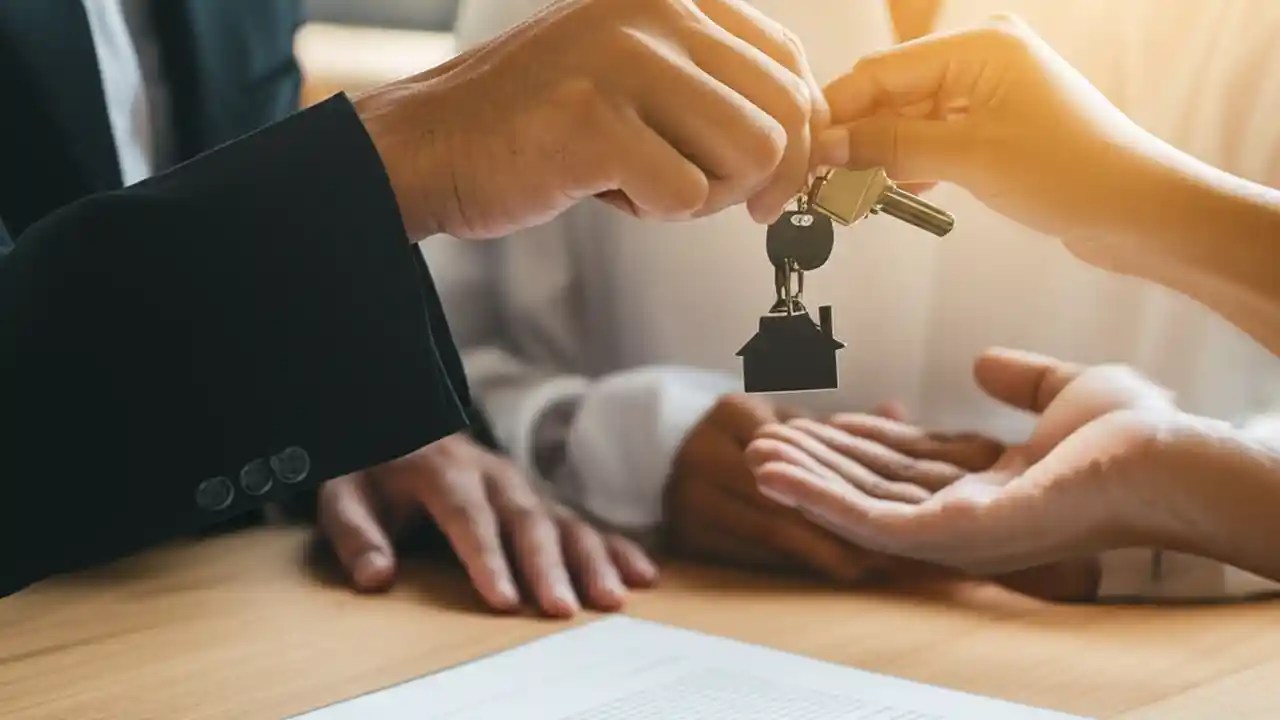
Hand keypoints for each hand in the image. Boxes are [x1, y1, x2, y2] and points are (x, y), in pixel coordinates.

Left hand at [317, 434, 656, 616]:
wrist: (401, 427)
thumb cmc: (373, 472)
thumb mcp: (343, 496)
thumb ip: (356, 535)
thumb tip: (376, 577)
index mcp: (444, 471)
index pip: (468, 517)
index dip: (485, 557)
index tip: (502, 599)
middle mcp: (494, 476)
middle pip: (526, 521)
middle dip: (547, 567)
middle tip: (561, 609)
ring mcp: (524, 487)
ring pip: (564, 521)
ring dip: (591, 560)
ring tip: (612, 599)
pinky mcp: (542, 501)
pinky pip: (584, 523)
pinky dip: (615, 547)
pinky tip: (642, 575)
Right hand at [357, 0, 824, 239]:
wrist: (432, 144)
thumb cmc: (541, 121)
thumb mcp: (638, 73)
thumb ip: (717, 87)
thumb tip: (812, 142)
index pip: (790, 62)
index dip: (798, 133)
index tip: (771, 176)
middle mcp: (656, 11)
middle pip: (786, 113)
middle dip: (763, 177)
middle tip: (717, 200)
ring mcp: (623, 62)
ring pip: (751, 155)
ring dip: (709, 194)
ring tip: (646, 183)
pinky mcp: (594, 122)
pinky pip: (687, 196)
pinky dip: (653, 212)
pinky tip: (603, 189)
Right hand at [666, 395, 897, 582]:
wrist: (679, 462)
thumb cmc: (755, 443)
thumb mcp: (791, 423)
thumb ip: (840, 425)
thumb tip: (896, 406)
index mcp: (732, 411)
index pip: (796, 452)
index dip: (842, 478)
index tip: (890, 503)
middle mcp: (701, 450)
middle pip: (784, 494)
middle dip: (838, 524)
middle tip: (886, 550)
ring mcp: (686, 494)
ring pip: (769, 529)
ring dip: (822, 551)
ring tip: (868, 567)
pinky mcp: (684, 533)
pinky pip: (749, 554)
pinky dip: (793, 564)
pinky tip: (828, 572)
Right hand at [746, 348, 1180, 579]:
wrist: (1164, 455)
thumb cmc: (1134, 435)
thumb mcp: (1066, 389)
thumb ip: (1021, 379)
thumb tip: (982, 363)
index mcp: (993, 483)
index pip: (909, 462)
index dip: (860, 440)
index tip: (817, 420)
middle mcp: (968, 513)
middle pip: (876, 486)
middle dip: (819, 465)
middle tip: (765, 444)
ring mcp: (956, 529)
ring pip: (861, 506)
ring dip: (805, 482)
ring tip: (756, 458)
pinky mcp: (947, 536)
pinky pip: (867, 521)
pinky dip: (816, 497)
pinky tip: (776, 473)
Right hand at [818, 15, 1162, 242]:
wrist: (1137, 211)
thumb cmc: (1071, 173)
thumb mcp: (967, 158)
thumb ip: (890, 148)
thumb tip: (827, 147)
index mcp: (978, 45)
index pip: (880, 71)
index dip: (836, 112)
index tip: (802, 151)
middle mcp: (981, 58)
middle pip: (891, 93)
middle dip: (856, 137)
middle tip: (820, 182)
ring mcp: (988, 92)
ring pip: (908, 119)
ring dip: (881, 155)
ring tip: (852, 195)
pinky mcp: (993, 125)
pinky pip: (933, 137)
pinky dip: (910, 163)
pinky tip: (892, 192)